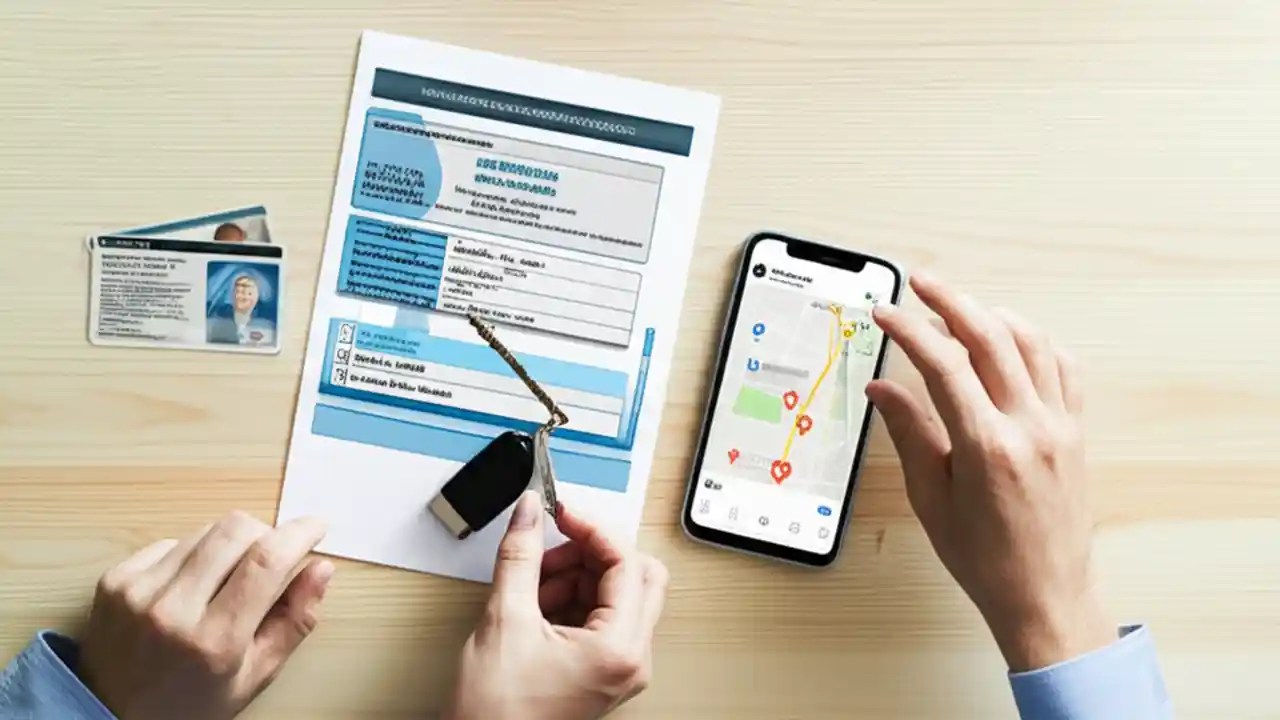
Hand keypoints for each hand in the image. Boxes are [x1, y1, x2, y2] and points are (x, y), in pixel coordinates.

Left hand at [79, 511, 332, 719]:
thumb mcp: (255, 676)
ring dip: (228, 547)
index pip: (266, 562)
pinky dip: (191, 557)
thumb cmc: (190, 702)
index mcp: (215, 641)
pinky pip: (171, 542)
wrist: (109, 715)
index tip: (316, 527)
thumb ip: (295, 621)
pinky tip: (188, 590)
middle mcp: (172, 611)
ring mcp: (138, 592)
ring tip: (222, 585)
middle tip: (269, 562)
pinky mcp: (115, 580)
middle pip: (237, 529)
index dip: (299, 534)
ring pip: (205, 530)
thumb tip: (321, 568)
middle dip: (265, 535)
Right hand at [446, 491, 667, 719]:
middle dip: (591, 553)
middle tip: (552, 545)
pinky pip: (602, 618)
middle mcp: (631, 660)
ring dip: (577, 576)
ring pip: (618, 595)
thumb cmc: (495, 714)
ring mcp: (619, 667)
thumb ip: (521, 554)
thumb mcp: (505, 618)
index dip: (592, 529)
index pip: (626, 563)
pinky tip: (536, 604)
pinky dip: (572, 600)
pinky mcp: (602, 671)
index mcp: (619, 648)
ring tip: (532, 583)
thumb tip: (530, 512)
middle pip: (635, 576)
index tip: (561, 513)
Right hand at [867, 272, 1112, 670]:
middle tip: (921, 283)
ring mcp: (1060, 426)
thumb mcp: (931, 498)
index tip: (886, 312)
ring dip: (993, 315)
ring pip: (1032, 343)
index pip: (944, 364)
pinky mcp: (1076, 431)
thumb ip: (909, 433)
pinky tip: (1013, 339)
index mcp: (988, 446)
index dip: (910, 329)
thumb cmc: (985, 559)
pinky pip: (1064, 368)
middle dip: (951, 301)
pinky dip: (1036, 341)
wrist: (1045, 594)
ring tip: (960, 308)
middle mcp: (1031, 427)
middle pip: (991, 337)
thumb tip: (883, 388)